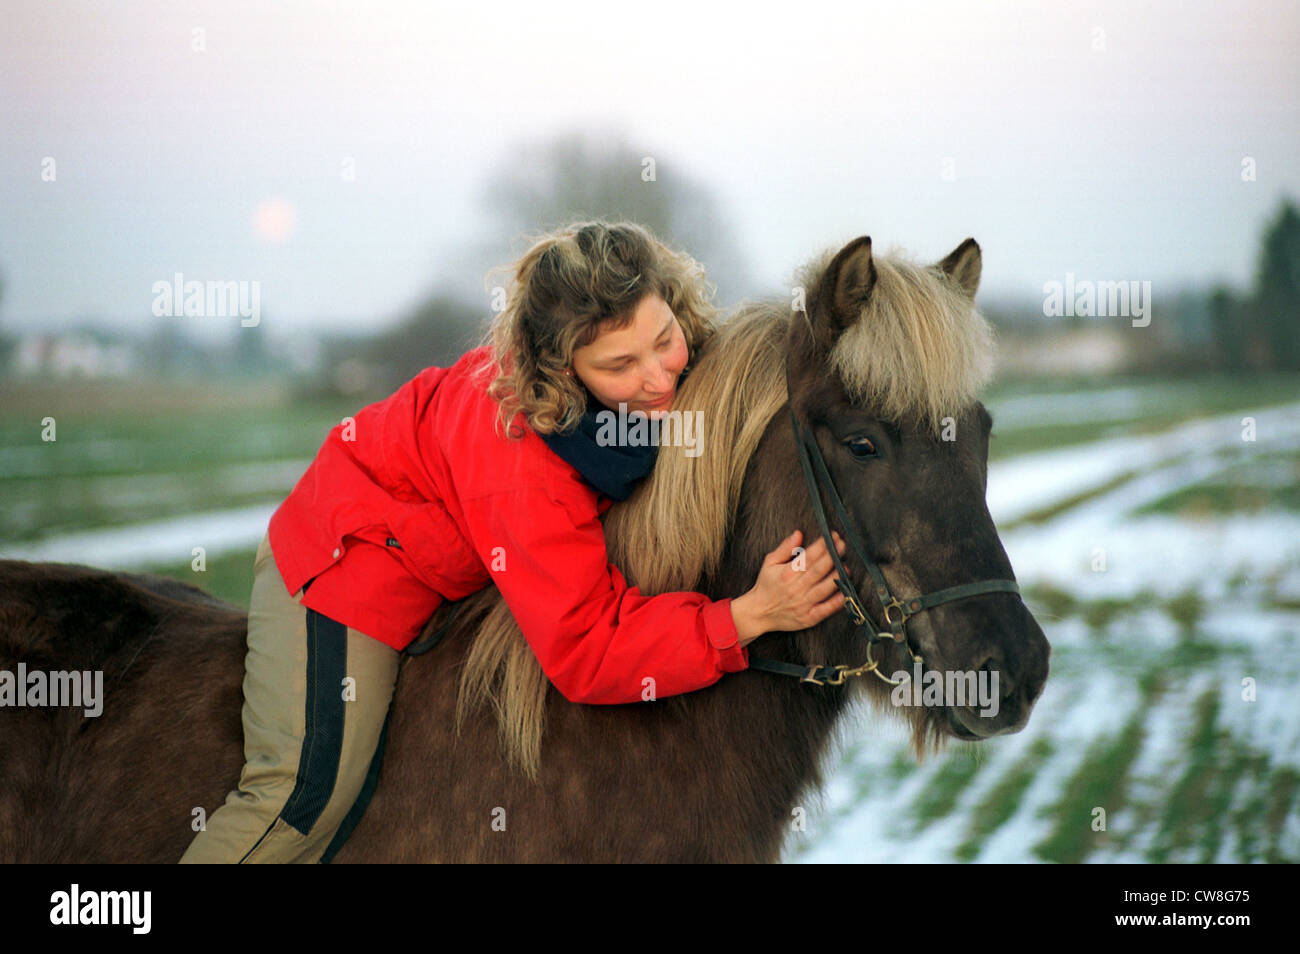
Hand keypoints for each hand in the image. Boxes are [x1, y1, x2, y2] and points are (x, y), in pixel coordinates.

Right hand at [730, 529, 847, 647]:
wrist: (758, 613)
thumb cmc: (765, 586)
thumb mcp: (769, 563)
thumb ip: (785, 548)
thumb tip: (798, 533)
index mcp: (787, 574)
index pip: (809, 556)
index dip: (822, 545)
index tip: (832, 536)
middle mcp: (796, 588)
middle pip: (818, 570)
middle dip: (832, 556)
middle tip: (842, 545)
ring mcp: (803, 604)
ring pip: (824, 588)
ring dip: (836, 577)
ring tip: (845, 566)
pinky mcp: (808, 618)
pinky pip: (825, 610)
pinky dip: (836, 602)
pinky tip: (844, 593)